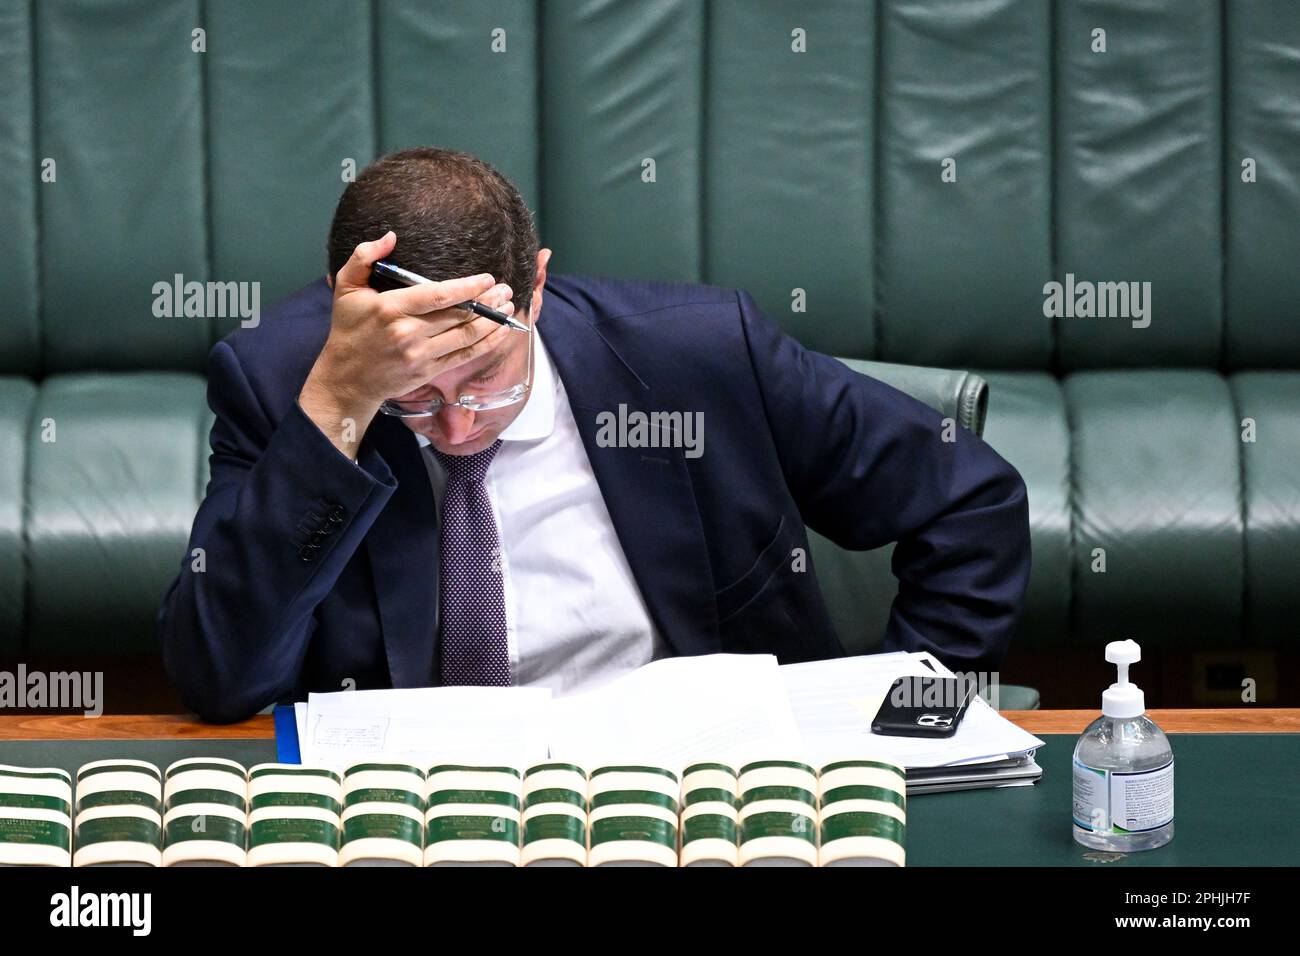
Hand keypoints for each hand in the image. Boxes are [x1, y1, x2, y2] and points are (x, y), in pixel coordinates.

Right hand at [299, 231, 515, 457]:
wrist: (347, 379)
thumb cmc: (348, 329)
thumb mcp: (345, 287)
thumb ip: (364, 256)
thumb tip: (391, 236)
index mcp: (390, 308)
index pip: (438, 295)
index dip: (468, 287)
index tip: (487, 278)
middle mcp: (408, 333)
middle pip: (458, 315)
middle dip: (487, 301)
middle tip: (506, 289)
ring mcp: (421, 355)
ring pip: (466, 336)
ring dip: (492, 321)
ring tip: (508, 306)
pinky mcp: (428, 372)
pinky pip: (464, 357)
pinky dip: (486, 344)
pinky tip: (501, 332)